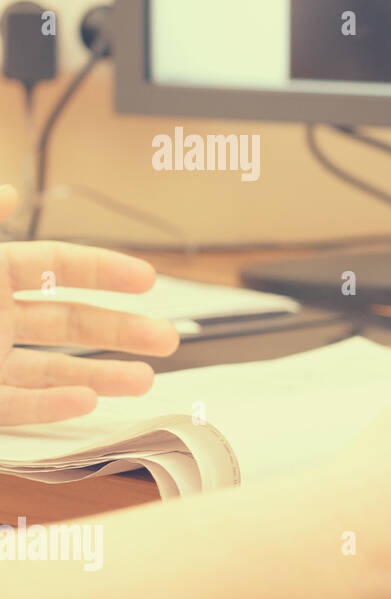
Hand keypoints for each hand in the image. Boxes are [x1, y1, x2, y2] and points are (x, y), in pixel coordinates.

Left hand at [0, 185, 179, 423]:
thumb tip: (10, 192)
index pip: (55, 266)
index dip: (103, 269)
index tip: (149, 280)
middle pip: (68, 321)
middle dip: (122, 330)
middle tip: (167, 337)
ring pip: (51, 369)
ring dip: (100, 375)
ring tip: (145, 380)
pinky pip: (16, 406)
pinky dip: (51, 406)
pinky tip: (86, 402)